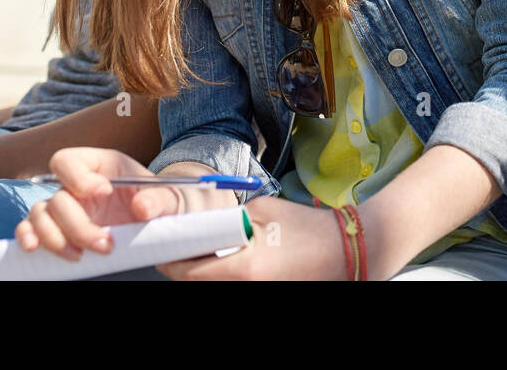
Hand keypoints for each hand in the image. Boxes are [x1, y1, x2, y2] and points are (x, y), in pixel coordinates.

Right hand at [15, 147, 199, 261]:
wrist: (161, 222)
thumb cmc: (162, 202)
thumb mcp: (168, 197)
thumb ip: (158, 198)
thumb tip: (142, 207)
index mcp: (100, 165)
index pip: (69, 160)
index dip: (78, 176)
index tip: (104, 193)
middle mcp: (77, 184)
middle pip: (57, 197)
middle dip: (77, 225)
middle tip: (104, 244)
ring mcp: (66, 207)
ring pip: (40, 214)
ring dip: (55, 238)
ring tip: (80, 256)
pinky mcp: (59, 228)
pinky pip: (30, 228)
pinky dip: (28, 237)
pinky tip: (35, 248)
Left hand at [156, 196, 350, 280]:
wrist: (344, 249)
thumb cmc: (306, 227)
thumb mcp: (263, 211)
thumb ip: (228, 220)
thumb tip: (203, 226)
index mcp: (244, 268)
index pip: (191, 272)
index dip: (172, 261)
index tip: (162, 249)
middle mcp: (247, 289)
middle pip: (199, 285)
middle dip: (185, 268)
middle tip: (175, 251)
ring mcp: (256, 295)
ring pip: (215, 288)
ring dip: (204, 274)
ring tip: (200, 254)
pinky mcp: (266, 294)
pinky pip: (234, 288)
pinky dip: (223, 277)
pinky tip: (225, 263)